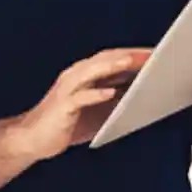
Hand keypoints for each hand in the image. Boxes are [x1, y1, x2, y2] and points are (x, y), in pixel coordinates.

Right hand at [11, 48, 150, 161]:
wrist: (32, 138)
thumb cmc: (67, 123)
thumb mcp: (98, 110)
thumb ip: (117, 98)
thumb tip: (145, 93)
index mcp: (85, 75)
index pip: (113, 58)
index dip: (135, 54)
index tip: (159, 53)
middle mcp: (76, 76)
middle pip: (104, 59)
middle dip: (128, 55)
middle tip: (153, 54)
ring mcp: (68, 89)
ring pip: (91, 72)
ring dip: (111, 66)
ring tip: (131, 63)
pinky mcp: (62, 106)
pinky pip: (80, 97)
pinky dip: (95, 94)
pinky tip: (110, 93)